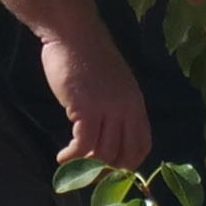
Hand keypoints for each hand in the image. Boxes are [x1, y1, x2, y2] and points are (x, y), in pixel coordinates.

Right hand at [44, 17, 151, 170]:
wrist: (74, 34)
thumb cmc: (90, 56)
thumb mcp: (115, 83)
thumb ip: (117, 106)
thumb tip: (110, 134)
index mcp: (136, 103)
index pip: (142, 144)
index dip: (129, 162)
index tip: (112, 168)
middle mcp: (126, 109)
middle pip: (123, 154)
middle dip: (107, 169)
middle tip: (90, 171)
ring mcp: (106, 110)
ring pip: (103, 153)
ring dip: (87, 163)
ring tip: (73, 161)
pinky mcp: (85, 110)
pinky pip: (83, 146)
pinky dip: (72, 157)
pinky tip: (62, 157)